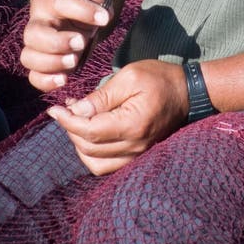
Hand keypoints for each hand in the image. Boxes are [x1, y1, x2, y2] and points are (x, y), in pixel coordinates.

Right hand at [21, 0, 113, 90]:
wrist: (68, 5)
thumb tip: (103, 18)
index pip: (58, 2)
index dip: (82, 11)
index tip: (104, 19)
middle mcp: (37, 21)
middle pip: (33, 34)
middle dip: (58, 42)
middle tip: (82, 42)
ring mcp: (36, 44)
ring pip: (29, 57)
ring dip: (51, 63)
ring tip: (74, 60)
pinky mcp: (41, 62)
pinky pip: (33, 76)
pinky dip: (46, 81)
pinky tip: (64, 79)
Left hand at [46, 59, 188, 173]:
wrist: (189, 93)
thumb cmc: (160, 79)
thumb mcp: (129, 77)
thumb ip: (101, 96)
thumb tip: (76, 110)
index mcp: (132, 125)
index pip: (89, 131)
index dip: (67, 121)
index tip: (55, 109)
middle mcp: (135, 146)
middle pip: (88, 149)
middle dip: (71, 130)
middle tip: (65, 110)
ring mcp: (138, 154)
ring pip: (95, 164)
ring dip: (79, 145)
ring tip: (76, 122)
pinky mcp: (138, 155)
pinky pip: (108, 166)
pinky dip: (93, 154)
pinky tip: (89, 134)